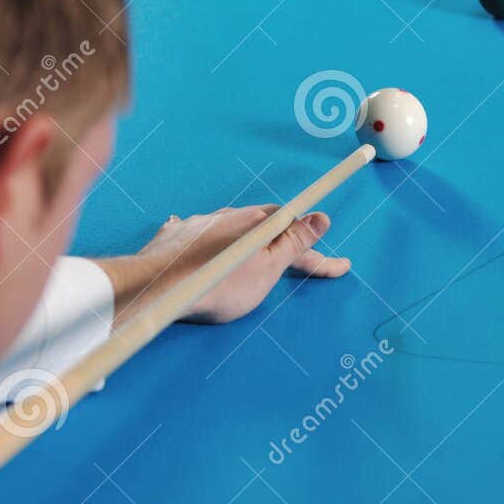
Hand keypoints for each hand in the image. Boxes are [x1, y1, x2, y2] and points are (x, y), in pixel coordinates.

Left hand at [96, 205, 350, 325]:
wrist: (160, 286)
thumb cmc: (218, 284)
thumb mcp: (267, 269)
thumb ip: (293, 243)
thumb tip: (320, 217)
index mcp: (258, 225)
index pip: (298, 234)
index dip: (320, 255)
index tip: (342, 266)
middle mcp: (230, 217)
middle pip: (265, 223)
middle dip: (282, 235)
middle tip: (296, 254)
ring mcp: (201, 224)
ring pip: (230, 225)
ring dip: (244, 236)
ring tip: (248, 251)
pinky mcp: (176, 234)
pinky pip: (195, 230)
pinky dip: (205, 238)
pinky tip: (197, 240)